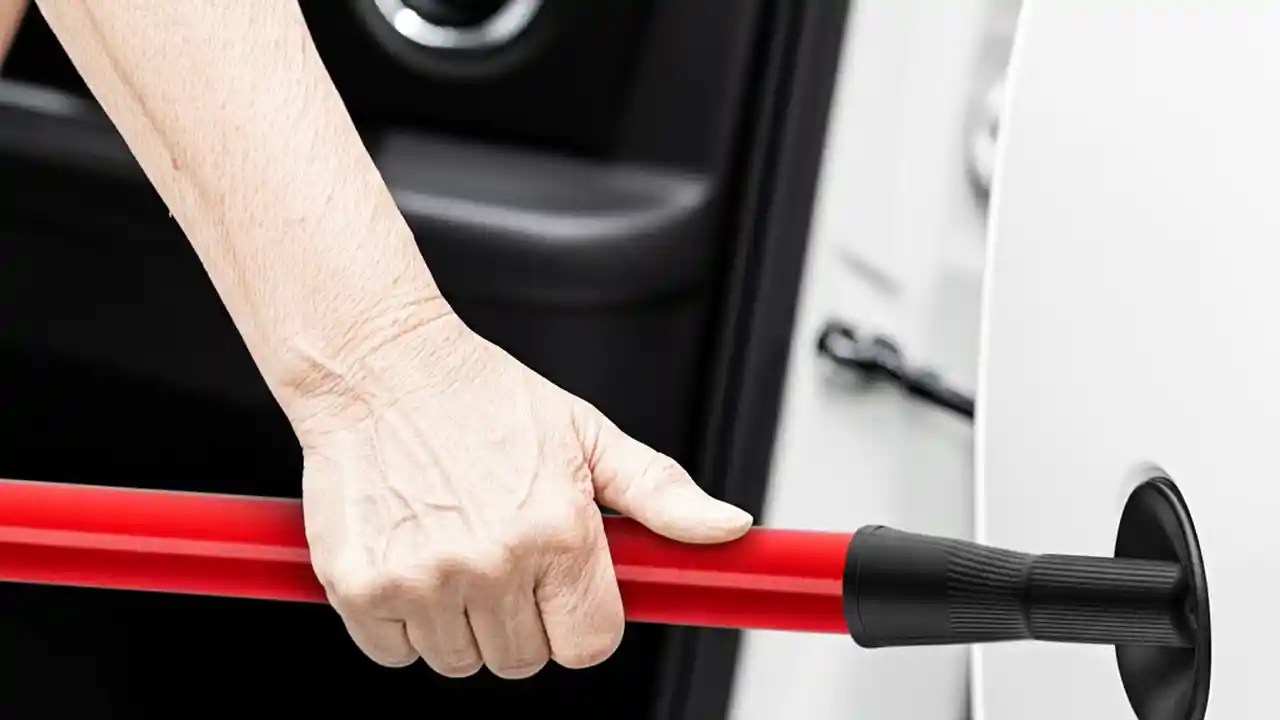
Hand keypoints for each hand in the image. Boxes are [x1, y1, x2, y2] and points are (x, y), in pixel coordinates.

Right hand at [291, 310, 752, 678]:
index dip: (578, 619)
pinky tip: (409, 556)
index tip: (558, 590)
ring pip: (457, 660)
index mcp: (558, 531)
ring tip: (451, 546)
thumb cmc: (485, 399)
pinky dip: (398, 621)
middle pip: (523, 659)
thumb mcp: (588, 436)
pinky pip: (392, 653)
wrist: (380, 367)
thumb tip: (728, 528)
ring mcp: (421, 579)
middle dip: (517, 618)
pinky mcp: (358, 587)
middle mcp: (492, 561)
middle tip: (498, 552)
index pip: (589, 645)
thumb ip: (661, 494)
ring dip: (457, 621)